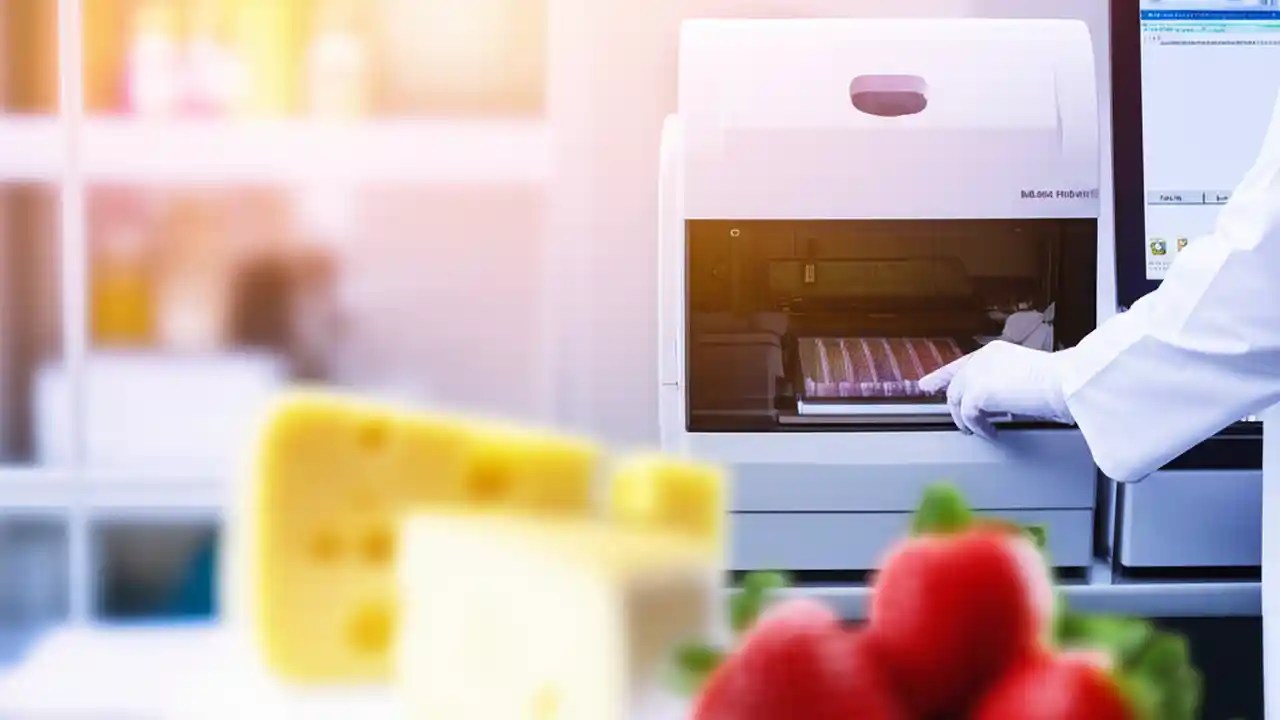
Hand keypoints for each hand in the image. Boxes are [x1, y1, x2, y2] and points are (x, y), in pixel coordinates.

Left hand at [917, 341, 1073, 439]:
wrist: (1066, 382)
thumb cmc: (1059, 382)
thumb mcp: (1025, 379)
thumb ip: (1004, 386)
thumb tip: (997, 406)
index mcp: (994, 352)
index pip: (962, 365)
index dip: (943, 376)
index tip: (929, 385)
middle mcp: (982, 359)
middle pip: (955, 384)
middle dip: (951, 404)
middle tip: (958, 423)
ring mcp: (977, 374)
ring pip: (956, 401)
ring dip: (966, 420)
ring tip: (979, 431)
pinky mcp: (977, 393)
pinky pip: (968, 417)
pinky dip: (980, 428)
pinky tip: (992, 433)